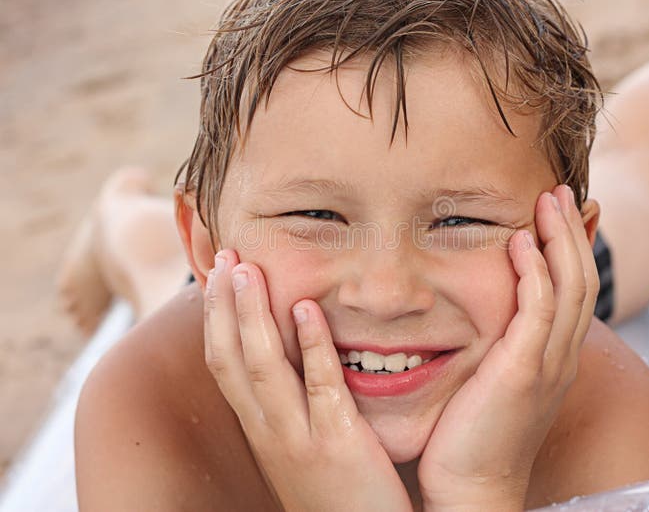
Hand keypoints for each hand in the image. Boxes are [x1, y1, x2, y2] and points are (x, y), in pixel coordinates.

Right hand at [203, 250, 412, 511]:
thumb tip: (293, 359)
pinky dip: (311, 345)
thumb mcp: (301, 448)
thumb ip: (293, 406)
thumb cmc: (339, 493)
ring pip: (261, 368)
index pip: (223, 365)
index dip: (215, 318)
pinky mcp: (337, 445)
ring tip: (245, 269)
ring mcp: (298, 439)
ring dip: (249, 315)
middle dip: (222, 306)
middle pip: (230, 359)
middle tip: (223, 255)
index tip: (216, 275)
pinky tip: (306, 309)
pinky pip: (320, 386)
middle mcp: (268, 433)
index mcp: (260, 430)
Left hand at [417, 185, 599, 511]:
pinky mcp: (523, 371)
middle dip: (573, 232)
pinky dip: (535, 271)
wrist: (471, 483)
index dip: (574, 248)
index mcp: (555, 357)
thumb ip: (503, 340)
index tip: (562, 211)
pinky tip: (520, 242)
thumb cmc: (473, 432)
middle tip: (560, 191)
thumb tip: (492, 310)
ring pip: (569, 287)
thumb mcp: (496, 378)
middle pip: (582, 280)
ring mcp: (548, 364)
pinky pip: (538, 309)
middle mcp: (561, 357)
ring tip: (548, 200)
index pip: (575, 291)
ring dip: (560, 239)